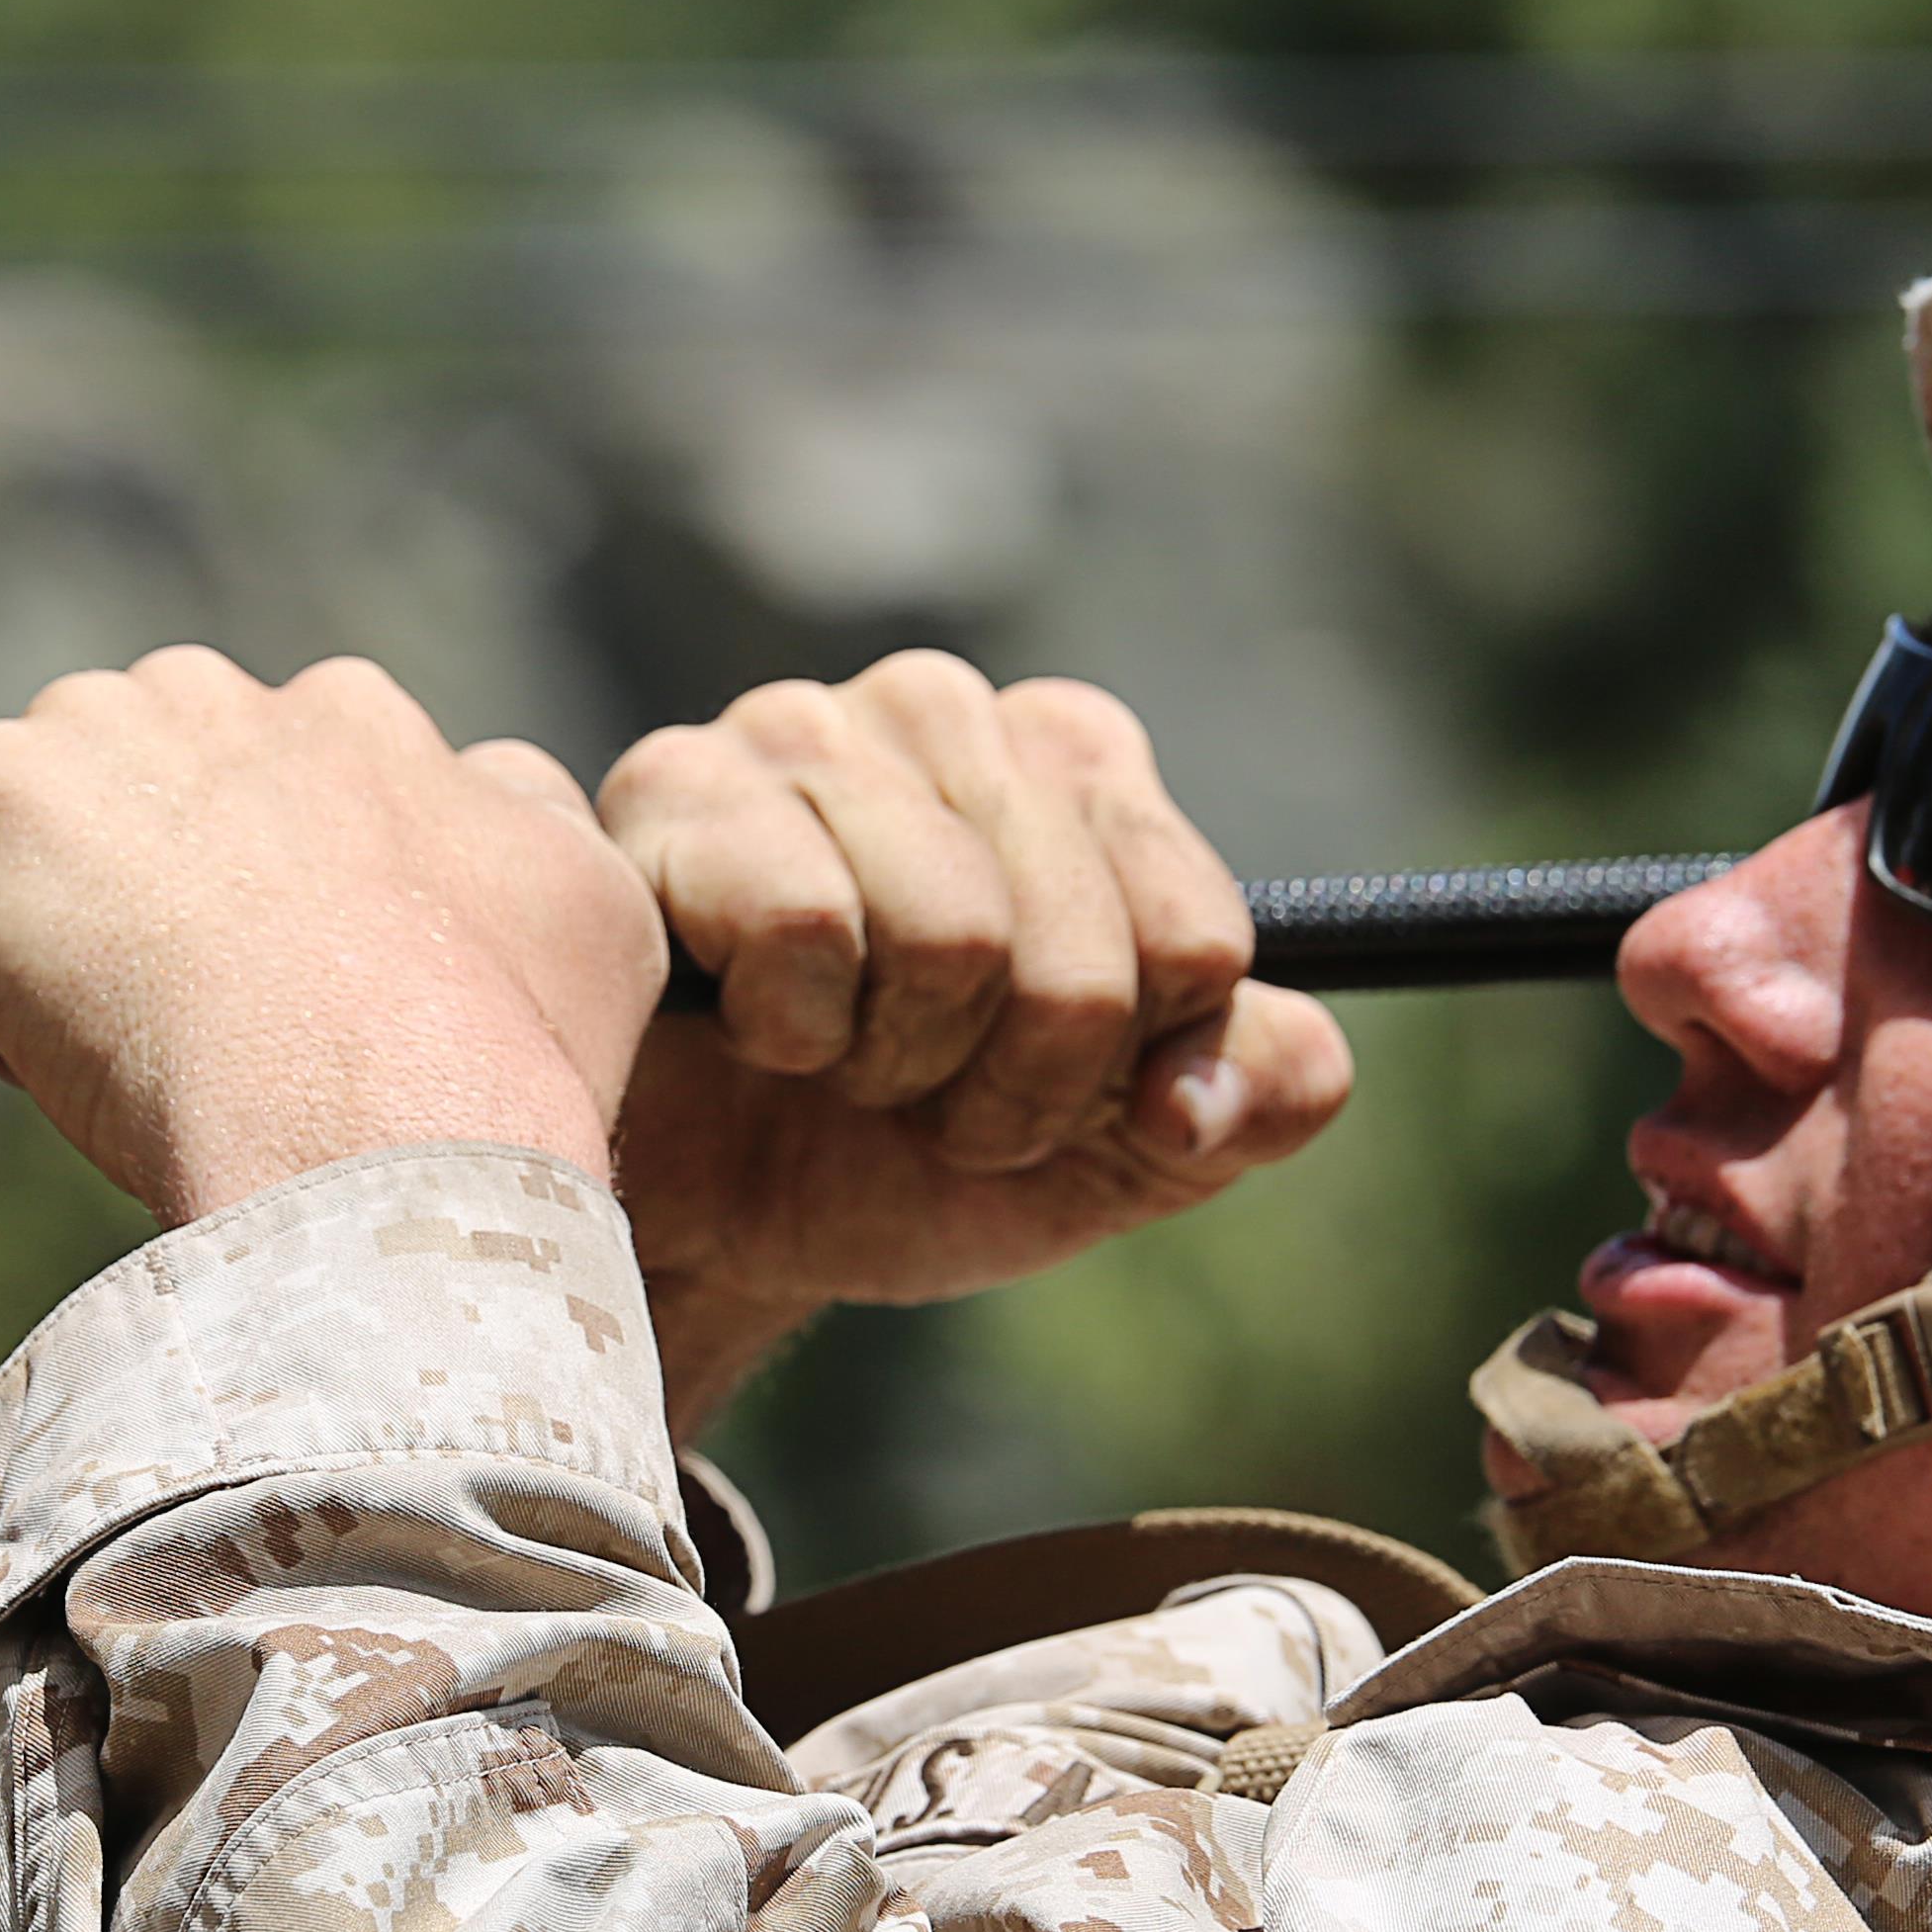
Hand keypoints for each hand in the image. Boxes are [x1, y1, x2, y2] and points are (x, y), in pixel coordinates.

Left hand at [0, 648, 665, 1219]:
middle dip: (120, 899)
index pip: (251, 785)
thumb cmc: (503, 1057)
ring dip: (21, 935)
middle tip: (163, 1041)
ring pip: (9, 838)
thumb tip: (474, 785)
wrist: (386, 1130)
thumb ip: (523, 818)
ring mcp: (76, 741)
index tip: (252, 1004)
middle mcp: (208, 695)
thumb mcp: (592, 909)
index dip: (238, 903)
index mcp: (347, 719)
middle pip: (118, 793)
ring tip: (80, 1064)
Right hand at [594, 655, 1351, 1427]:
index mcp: (1078, 761)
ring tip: (830, 1059)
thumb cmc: (901, 1159)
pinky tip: (743, 1019)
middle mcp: (950, 710)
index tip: (1053, 1100)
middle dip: (1010, 1087)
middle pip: (1082, 954)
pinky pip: (808, 925)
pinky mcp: (677, 785)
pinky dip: (788, 1027)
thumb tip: (1249, 1079)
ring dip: (893, 1063)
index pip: (1197, 938)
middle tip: (924, 1101)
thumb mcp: (1117, 1154)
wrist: (699, 1222)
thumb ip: (1254, 1096)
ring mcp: (805, 728)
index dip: (1129, 1072)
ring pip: (953, 935)